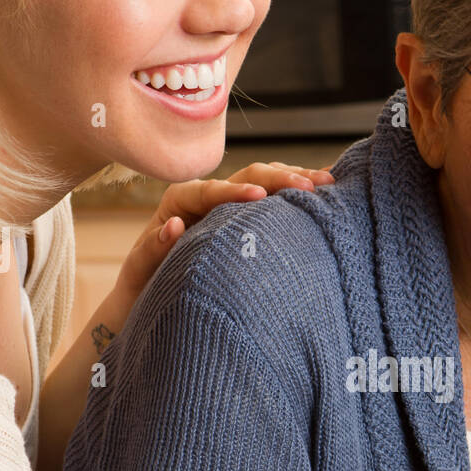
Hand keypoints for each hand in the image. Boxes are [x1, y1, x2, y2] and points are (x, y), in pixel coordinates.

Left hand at [113, 161, 334, 310]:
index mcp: (180, 202)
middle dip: (279, 177)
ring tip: (328, 182)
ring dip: (295, 179)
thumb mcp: (142, 270)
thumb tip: (174, 225)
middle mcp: (207, 196)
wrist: (150, 296)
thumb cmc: (144, 285)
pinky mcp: (245, 217)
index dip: (236, 190)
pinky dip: (295, 196)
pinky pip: (272, 199)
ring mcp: (229, 205)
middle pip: (247, 174)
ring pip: (265, 181)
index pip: (212, 190)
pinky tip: (324, 195)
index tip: (260, 196)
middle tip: (312, 185)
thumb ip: (154, 248)